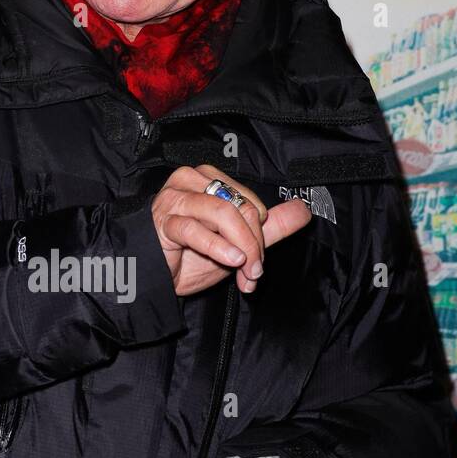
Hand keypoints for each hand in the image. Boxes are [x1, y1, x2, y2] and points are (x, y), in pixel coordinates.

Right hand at [150, 163, 311, 296]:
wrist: (152, 278)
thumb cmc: (188, 256)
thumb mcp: (237, 242)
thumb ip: (271, 226)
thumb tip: (304, 210)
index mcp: (210, 179)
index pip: (250, 201)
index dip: (260, 234)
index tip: (257, 265)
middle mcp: (191, 181)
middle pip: (240, 205)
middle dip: (253, 244)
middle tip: (254, 273)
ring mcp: (175, 199)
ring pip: (222, 213)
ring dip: (241, 246)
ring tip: (245, 271)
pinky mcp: (162, 220)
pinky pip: (194, 229)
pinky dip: (218, 246)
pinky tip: (231, 260)